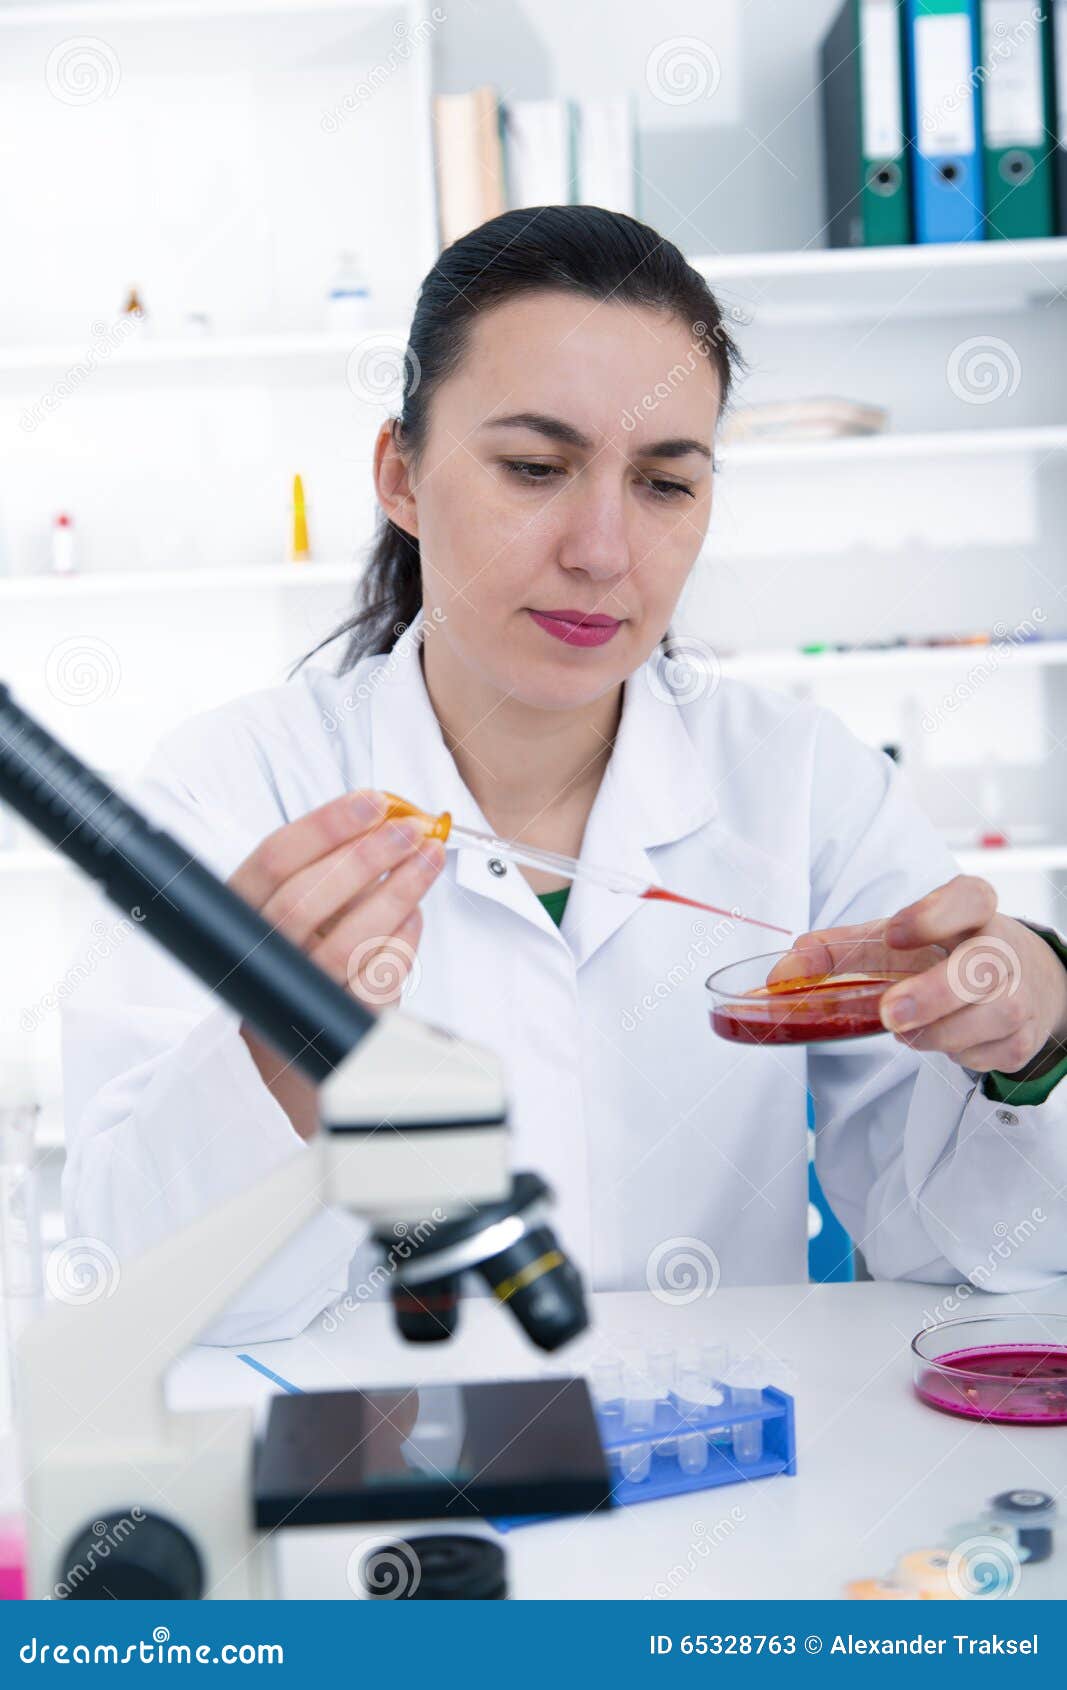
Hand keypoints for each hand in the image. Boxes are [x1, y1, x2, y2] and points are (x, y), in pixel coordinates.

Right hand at [228, 790, 445, 1134]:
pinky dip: (404, 939)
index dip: (326, 825)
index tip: (373, 800)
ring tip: (430, 859)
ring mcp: (299, 994)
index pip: (273, 858)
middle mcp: (262, 955)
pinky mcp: (340, 1023)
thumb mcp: (289, 905)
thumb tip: (386, 817)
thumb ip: (323, 864)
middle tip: (412, 828)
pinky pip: (378, 977)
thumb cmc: (297, 957)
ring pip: (349, 940)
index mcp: (238, 912)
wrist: (288, 1051)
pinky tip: (415, 913)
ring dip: (398, 891)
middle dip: (368, 856)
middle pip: (308, 898)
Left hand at [777, 875, 1066, 1075]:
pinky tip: (946, 1035)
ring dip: (935, 1032)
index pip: (967, 898)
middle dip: (934, 993)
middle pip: (981, 968)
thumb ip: (835, 952)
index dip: (933, 914)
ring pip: (983, 1020)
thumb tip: (782, 973)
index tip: (895, 931)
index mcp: (971, 911)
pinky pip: (981, 1055)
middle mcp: (1001, 949)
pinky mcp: (1020, 1039)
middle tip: (890, 1012)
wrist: (1015, 983)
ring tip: (907, 1025)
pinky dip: (953, 1052)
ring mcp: (1018, 995)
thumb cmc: (940, 956)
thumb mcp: (891, 943)